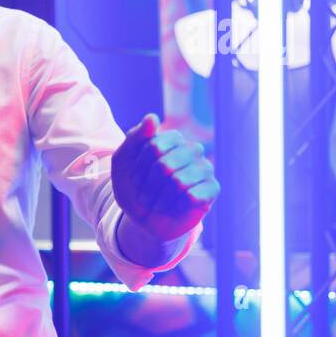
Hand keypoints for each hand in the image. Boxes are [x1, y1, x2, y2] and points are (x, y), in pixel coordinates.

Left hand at [112, 113, 218, 239]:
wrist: (144, 219)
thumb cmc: (134, 187)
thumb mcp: (123, 161)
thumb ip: (135, 137)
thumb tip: (152, 117)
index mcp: (171, 139)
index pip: (154, 146)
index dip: (139, 168)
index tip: (135, 178)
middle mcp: (192, 149)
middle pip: (164, 165)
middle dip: (147, 186)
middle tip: (144, 195)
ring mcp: (204, 168)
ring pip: (178, 182)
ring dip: (158, 199)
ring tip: (156, 203)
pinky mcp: (212, 189)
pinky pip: (191, 197)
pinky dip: (174, 207)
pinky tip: (172, 208)